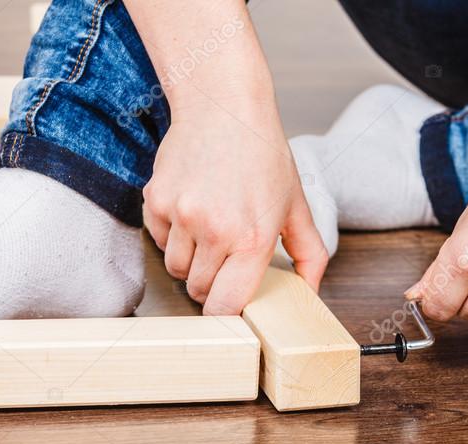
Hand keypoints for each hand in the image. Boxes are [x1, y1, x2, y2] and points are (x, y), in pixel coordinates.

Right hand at [143, 102, 327, 314]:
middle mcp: (214, 231)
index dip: (225, 313)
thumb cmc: (262, 154)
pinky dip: (171, 235)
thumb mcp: (296, 205)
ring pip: (176, 268)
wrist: (223, 106)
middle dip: (211, 284)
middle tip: (225, 258)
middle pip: (199, 290)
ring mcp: (182, 215)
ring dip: (191, 260)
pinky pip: (158, 240)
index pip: (225, 304)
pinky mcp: (156, 200)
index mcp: (253, 239)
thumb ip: (308, 253)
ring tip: (210, 230)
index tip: (228, 308)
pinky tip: (192, 209)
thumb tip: (310, 291)